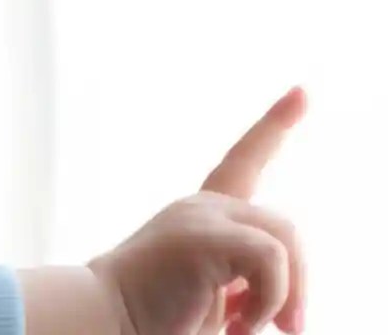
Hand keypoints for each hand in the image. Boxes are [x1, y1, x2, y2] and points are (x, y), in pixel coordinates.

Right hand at [89, 86, 306, 334]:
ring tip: (247, 329)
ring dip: (281, 295)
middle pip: (283, 228)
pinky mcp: (203, 236)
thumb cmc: (147, 319)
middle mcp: (200, 208)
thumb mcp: (208, 298)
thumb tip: (283, 307)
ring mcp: (200, 216)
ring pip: (284, 241)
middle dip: (297, 283)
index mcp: (199, 218)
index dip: (274, 126)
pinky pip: (271, 260)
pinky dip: (265, 300)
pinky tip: (233, 323)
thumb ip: (237, 281)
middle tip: (286, 329)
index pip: (242, 162)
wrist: (101, 321)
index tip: (302, 92)